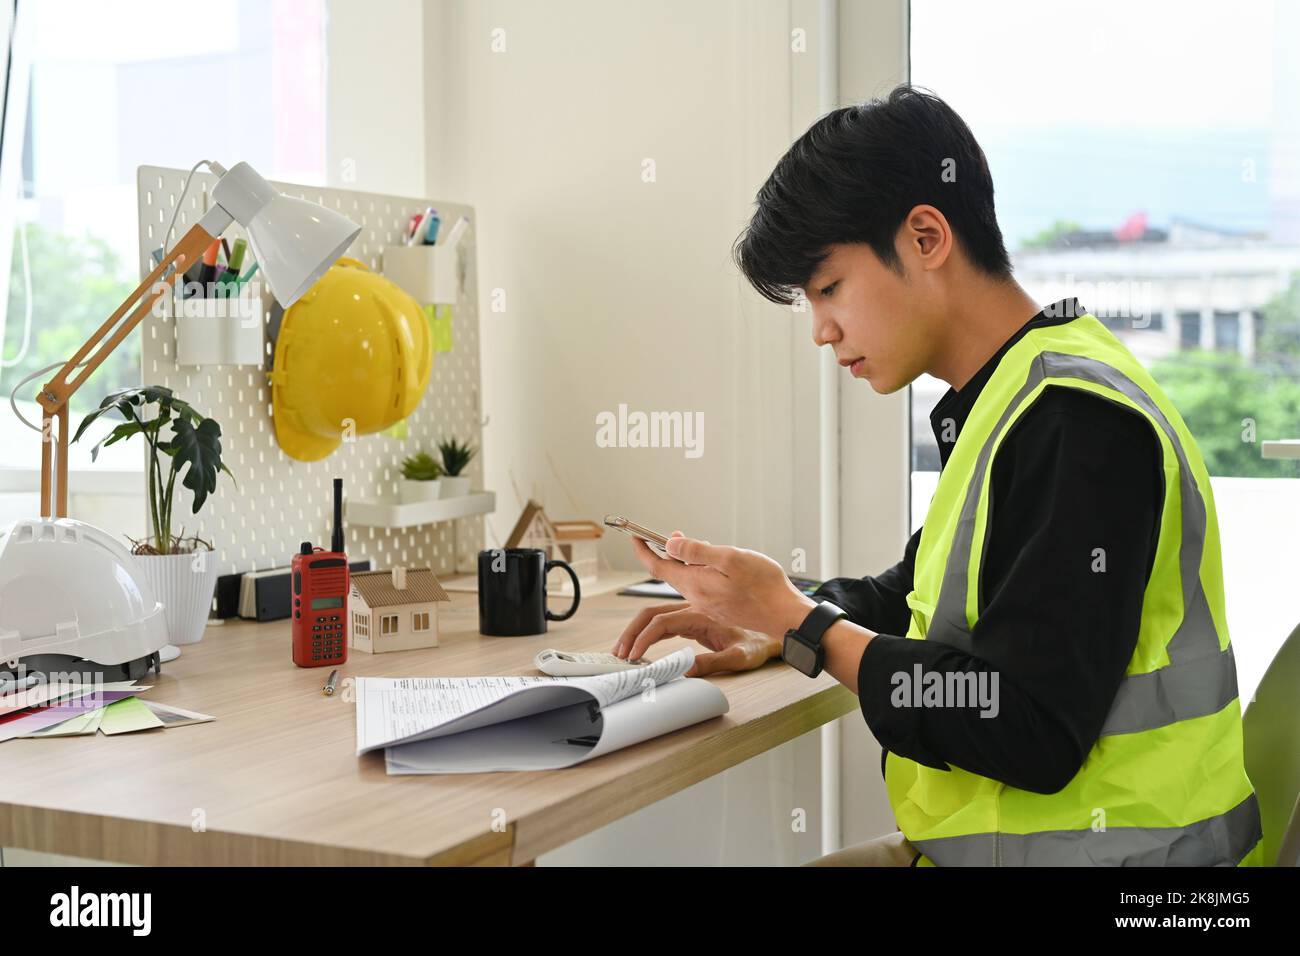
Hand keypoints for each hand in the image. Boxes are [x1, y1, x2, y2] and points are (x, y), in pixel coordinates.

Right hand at [613, 602, 782, 676]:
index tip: (632, 656)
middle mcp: (694, 608)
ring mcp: (693, 612)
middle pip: (652, 613)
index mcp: (701, 614)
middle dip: (632, 631)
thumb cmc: (759, 643)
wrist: (774, 629)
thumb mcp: (740, 657)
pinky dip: (649, 630)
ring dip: (637, 629)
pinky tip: (642, 643)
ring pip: (656, 614)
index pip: (663, 623)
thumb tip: (685, 670)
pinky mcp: (695, 618)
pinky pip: (666, 620)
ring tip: (624, 649)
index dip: (644, 638)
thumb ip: (714, 662)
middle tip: (618, 652)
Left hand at [630, 531, 814, 638]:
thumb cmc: (764, 586)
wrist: (785, 616)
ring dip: (681, 563)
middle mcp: (697, 597)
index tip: (635, 536)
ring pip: (685, 580)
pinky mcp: (720, 608)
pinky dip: (696, 573)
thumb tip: (671, 543)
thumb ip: (698, 552)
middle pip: (669, 574)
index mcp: (695, 584)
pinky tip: (709, 566)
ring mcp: (708, 604)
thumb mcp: (730, 559)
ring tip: (687, 546)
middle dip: (661, 555)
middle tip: (663, 537)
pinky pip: (699, 587)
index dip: (644, 550)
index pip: (658, 566)